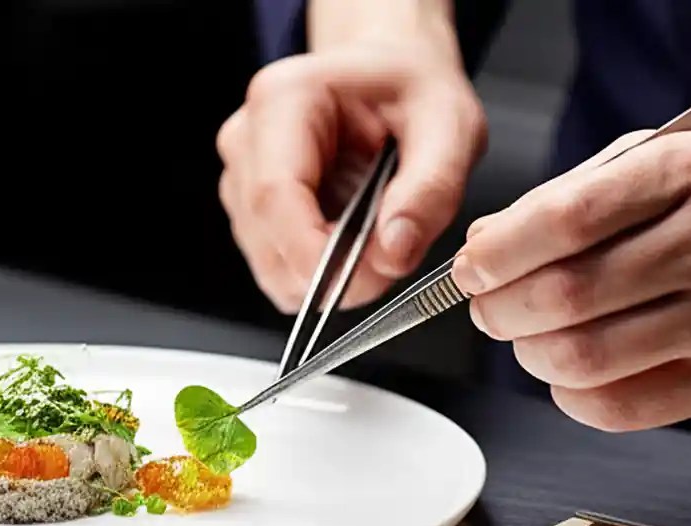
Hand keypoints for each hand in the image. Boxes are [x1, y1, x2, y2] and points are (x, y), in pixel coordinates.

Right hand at [217, 34, 485, 311]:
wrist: (393, 79)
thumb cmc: (415, 91)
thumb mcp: (450, 126)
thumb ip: (431, 189)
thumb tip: (394, 253)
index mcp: (284, 99)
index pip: (274, 195)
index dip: (313, 253)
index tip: (366, 280)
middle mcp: (247, 138)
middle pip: (266, 237)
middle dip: (328, 273)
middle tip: (391, 263)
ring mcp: (240, 175)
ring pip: (269, 262)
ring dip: (325, 276)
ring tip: (377, 241)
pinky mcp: (249, 209)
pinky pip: (276, 267)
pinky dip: (317, 274)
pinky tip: (352, 244)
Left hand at [453, 125, 690, 431]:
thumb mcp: (657, 162)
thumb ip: (567, 198)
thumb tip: (484, 245)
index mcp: (690, 171)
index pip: (565, 218)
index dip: (497, 252)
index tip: (472, 267)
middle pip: (564, 295)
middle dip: (498, 308)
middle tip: (488, 306)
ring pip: (582, 358)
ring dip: (529, 353)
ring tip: (528, 335)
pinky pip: (617, 409)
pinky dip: (570, 395)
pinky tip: (572, 371)